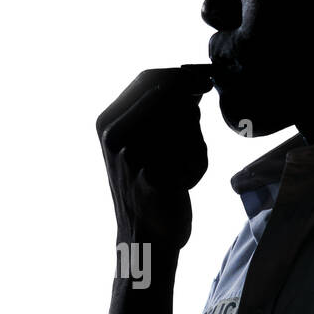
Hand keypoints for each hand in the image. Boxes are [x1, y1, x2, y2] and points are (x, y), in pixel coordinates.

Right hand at [95, 66, 212, 248]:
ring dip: (195, 143)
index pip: (149, 79)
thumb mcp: (145, 143)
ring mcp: (131, 156)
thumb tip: (195, 82)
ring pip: (186, 122)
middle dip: (190, 114)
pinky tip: (183, 185)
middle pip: (172, 97)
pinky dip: (197, 165)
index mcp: (107, 122)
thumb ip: (164, 110)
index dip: (182, 76)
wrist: (145, 237)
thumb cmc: (151, 186)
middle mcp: (114, 135)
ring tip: (181, 168)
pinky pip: (194, 152)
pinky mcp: (154, 177)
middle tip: (190, 142)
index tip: (206, 80)